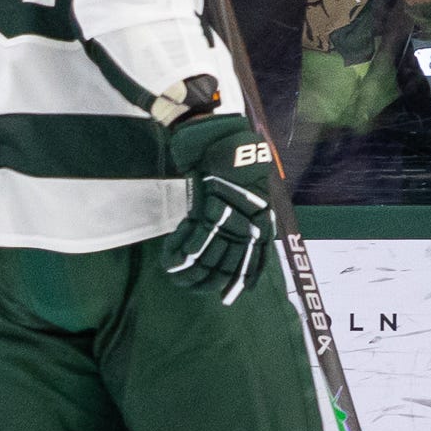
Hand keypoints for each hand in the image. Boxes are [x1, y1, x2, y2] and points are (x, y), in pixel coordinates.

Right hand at [160, 112, 280, 303]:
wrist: (218, 134)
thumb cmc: (232, 161)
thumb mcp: (247, 192)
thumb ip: (246, 218)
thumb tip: (239, 243)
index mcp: (260, 219)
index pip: (254, 259)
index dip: (241, 280)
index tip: (228, 296)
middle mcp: (247, 221)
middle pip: (228, 263)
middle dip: (207, 280)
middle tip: (190, 284)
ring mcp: (227, 214)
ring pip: (209, 256)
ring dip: (190, 271)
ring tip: (177, 274)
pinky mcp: (206, 206)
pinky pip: (192, 240)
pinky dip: (179, 252)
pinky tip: (170, 256)